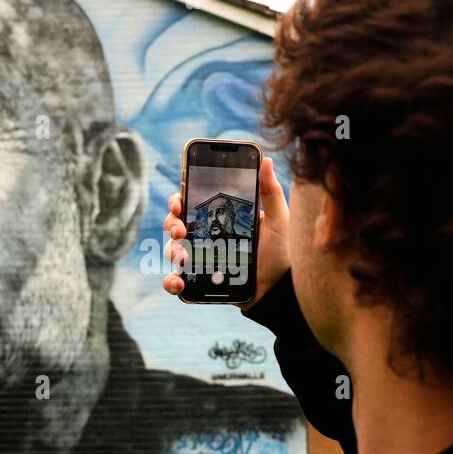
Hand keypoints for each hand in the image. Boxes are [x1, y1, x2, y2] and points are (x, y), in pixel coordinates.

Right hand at [162, 154, 290, 309]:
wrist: (279, 293)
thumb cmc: (282, 254)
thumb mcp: (278, 221)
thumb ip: (271, 192)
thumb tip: (266, 160)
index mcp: (222, 218)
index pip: (193, 202)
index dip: (179, 199)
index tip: (179, 202)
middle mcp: (208, 236)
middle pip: (177, 223)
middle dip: (171, 223)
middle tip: (181, 230)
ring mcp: (202, 258)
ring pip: (173, 250)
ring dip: (171, 251)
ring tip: (182, 257)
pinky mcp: (201, 281)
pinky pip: (177, 280)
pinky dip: (171, 282)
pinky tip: (178, 282)